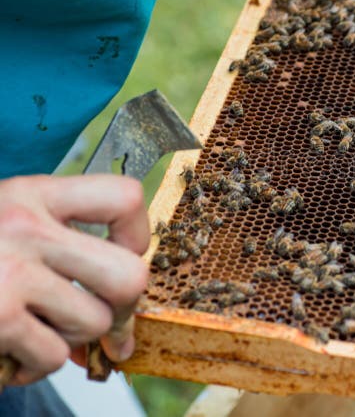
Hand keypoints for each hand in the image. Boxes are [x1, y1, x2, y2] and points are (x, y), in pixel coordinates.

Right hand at [0, 175, 148, 384]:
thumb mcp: (7, 221)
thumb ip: (61, 243)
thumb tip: (123, 306)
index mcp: (32, 194)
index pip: (124, 199)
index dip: (137, 234)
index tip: (124, 254)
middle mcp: (24, 228)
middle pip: (129, 275)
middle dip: (123, 306)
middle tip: (102, 315)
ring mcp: (8, 276)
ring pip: (92, 324)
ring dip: (70, 339)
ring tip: (36, 329)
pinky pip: (50, 357)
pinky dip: (33, 365)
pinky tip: (8, 350)